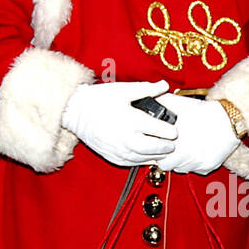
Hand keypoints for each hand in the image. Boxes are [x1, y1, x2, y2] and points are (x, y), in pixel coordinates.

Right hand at [61, 80, 178, 165]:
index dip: (170, 131)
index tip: (174, 129)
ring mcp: (120, 150)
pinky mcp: (114, 157)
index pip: (160, 130)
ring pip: (146, 158)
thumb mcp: (123, 90)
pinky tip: (148, 156)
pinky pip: (134, 163)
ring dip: (157, 155)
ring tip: (163, 150)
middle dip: (167, 146)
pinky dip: (144, 160)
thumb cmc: (98, 99)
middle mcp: (127, 138)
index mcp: (132, 120)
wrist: (74, 112)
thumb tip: (164, 85)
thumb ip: (146, 89)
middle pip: (155, 148)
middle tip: (172, 143)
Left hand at [152, 95, 239, 174]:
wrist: (230, 119)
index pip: (157, 155)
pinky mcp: (208, 167)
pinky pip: (195, 170)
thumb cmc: (207, 112)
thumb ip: (163, 103)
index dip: (157, 148)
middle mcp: (186, 155)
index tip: (160, 143)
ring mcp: (197, 163)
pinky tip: (194, 152)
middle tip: (170, 147)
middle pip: (166, 165)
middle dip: (166, 156)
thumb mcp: (182, 104)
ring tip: (183, 148)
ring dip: (179, 160)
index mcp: (176, 141)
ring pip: (180, 169)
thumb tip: (149, 101)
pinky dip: (193, 163)